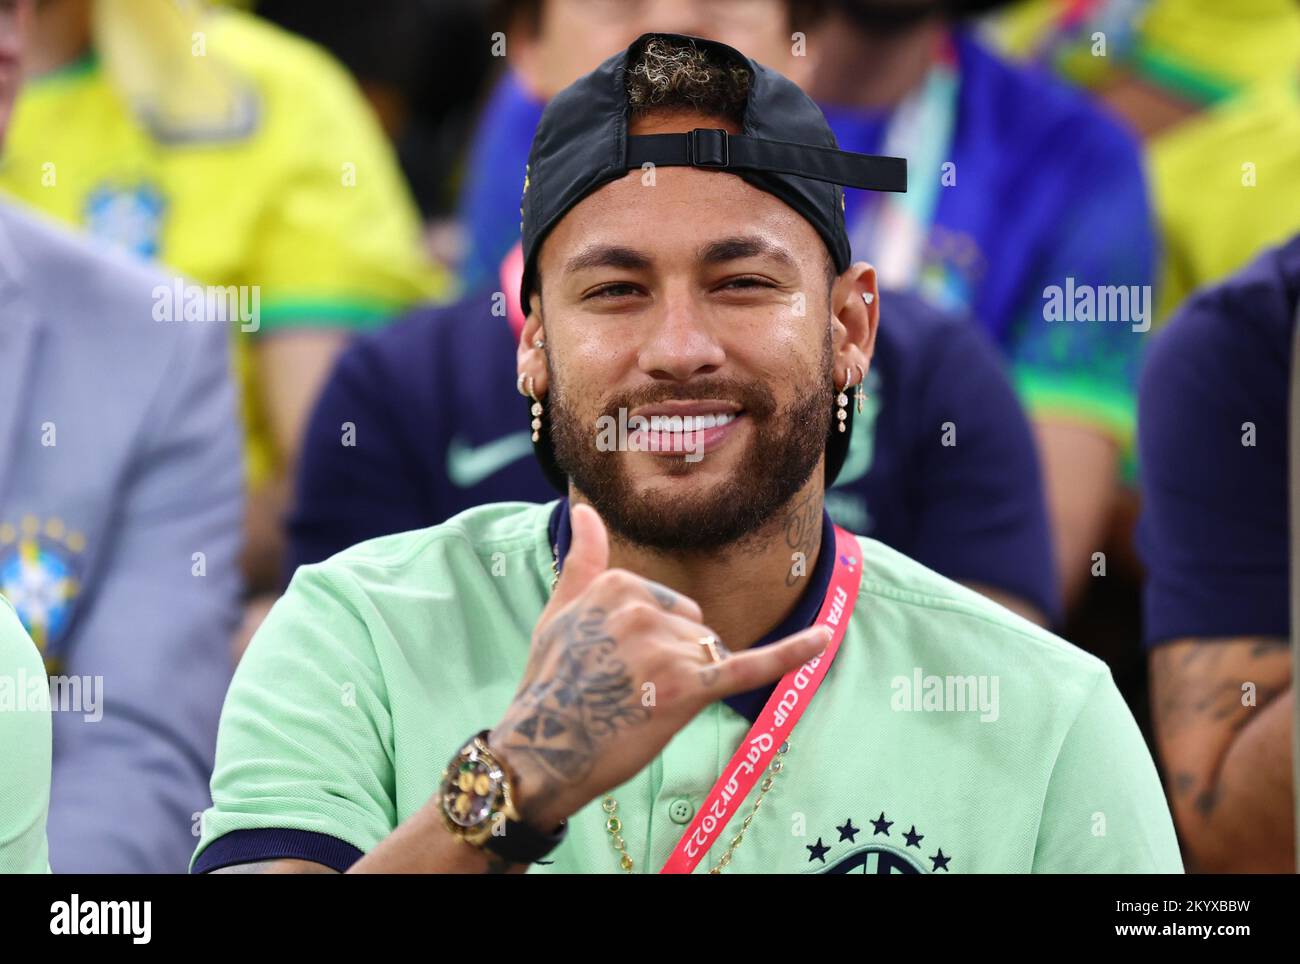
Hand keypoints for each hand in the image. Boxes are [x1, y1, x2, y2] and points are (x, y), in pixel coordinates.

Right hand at [489, 503, 829, 829]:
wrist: (542, 750)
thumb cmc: (550, 683)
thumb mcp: (559, 612)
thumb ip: (582, 558)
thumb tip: (586, 509)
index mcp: (619, 584)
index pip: (670, 606)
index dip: (650, 642)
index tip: (611, 666)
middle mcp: (643, 609)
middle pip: (694, 629)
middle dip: (673, 661)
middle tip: (624, 692)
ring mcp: (666, 649)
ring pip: (709, 655)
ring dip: (687, 684)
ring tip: (637, 707)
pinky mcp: (688, 689)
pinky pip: (750, 665)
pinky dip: (791, 653)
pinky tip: (824, 638)